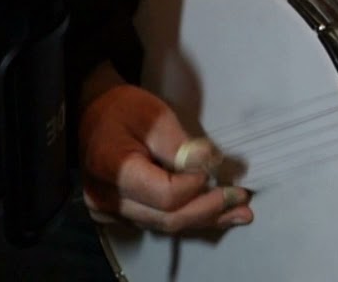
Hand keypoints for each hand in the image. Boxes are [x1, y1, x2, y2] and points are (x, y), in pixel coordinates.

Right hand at [79, 62, 252, 232]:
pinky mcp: (119, 215)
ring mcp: (111, 212)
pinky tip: (216, 216)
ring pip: (165, 226)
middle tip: (242, 199)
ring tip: (239, 213)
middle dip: (209, 210)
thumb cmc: (125, 110)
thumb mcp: (155, 116)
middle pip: (167, 218)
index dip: (196, 186)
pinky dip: (189, 219)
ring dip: (205, 220)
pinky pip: (159, 222)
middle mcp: (108, 200)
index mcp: (114, 170)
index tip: (215, 170)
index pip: (165, 194)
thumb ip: (180, 145)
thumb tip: (209, 165)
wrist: (95, 115)